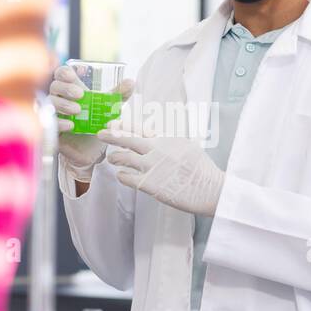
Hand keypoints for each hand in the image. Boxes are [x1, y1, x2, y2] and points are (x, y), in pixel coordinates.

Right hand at [49, 65, 134, 179]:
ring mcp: (55, 114)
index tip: (72, 75)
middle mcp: (61, 99)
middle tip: (80, 95)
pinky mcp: (53, 130)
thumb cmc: (98, 123)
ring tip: (77, 110)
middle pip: (55, 86)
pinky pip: (51, 123)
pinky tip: (70, 125)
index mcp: (72, 90)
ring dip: (63, 104)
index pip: (62, 74)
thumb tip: (130, 82)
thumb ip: (119, 95)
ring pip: (51, 103)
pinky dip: (60, 122)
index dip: (64, 72)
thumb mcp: (110, 108)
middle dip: (66, 88)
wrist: (94, 150)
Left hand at [99, 128, 225, 215]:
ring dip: (115, 157)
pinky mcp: (148, 184)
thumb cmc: (203, 171)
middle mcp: (157, 149)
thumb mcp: (188, 148)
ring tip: (111, 158)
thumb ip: (171, 144)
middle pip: (127, 139)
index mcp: (166, 139)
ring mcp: (151, 166)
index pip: (140, 128)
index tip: (113, 122)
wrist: (210, 189)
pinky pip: (127, 178)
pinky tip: (121, 175)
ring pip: (123, 158)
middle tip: (101, 133)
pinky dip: (122, 176)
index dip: (124, 125)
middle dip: (111, 135)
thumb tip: (161, 141)